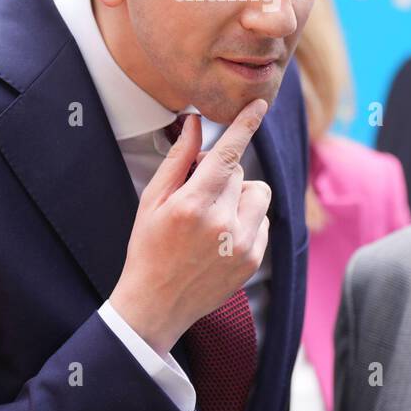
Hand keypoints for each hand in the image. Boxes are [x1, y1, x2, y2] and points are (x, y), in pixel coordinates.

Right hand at [109, 100, 271, 355]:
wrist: (156, 306)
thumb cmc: (148, 249)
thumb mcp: (152, 202)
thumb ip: (178, 161)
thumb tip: (195, 124)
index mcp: (192, 206)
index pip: (227, 155)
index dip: (245, 125)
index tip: (260, 104)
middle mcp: (222, 225)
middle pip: (239, 172)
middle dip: (221, 174)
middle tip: (197, 192)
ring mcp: (242, 245)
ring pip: (258, 194)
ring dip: (240, 195)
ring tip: (214, 215)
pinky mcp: (254, 260)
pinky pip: (262, 221)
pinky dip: (247, 220)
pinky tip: (221, 237)